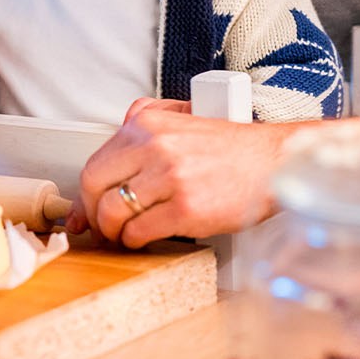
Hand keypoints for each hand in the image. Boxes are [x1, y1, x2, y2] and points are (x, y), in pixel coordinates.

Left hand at [65, 105, 301, 246]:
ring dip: (113, 230)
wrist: (273, 162)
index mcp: (146, 125)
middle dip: (94, 213)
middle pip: (94, 187)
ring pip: (114, 212)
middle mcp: (154, 147)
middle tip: (102, 224)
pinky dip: (135, 239)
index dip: (86, 194)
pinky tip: (143, 238)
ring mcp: (170, 178)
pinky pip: (140, 230)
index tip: (86, 209)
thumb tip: (103, 165)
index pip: (94, 164)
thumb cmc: (228, 148)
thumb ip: (138, 126)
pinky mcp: (187, 208)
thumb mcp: (177, 118)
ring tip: (122, 234)